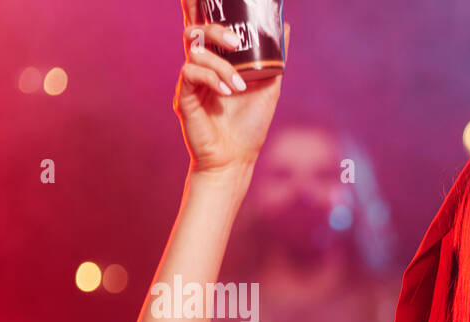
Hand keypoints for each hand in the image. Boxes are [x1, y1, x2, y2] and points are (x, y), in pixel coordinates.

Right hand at [174, 2, 287, 176]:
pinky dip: (212, 78)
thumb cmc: (249, 125)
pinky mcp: (184, 95)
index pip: (204, 26)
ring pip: (195, 50)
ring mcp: (190, 80)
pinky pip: (191, 72)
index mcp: (217, 61)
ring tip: (238, 87)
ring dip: (221, 65)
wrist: (236, 159)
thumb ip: (274, 58)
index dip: (197, 6)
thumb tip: (285, 27)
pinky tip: (226, 92)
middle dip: (214, 28)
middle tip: (235, 42)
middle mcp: (201, 66)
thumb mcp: (268, 87)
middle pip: (195, 29)